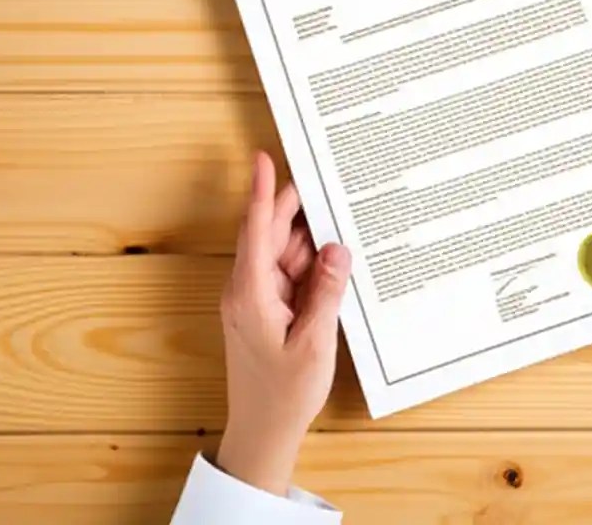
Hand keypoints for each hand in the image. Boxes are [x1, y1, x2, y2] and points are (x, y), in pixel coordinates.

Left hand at [216, 151, 351, 493]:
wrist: (263, 431)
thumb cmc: (282, 394)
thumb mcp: (314, 342)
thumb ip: (326, 291)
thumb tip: (336, 249)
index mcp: (251, 294)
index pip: (255, 229)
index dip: (261, 192)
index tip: (263, 159)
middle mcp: (248, 290)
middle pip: (272, 235)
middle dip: (298, 211)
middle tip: (328, 186)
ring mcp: (257, 300)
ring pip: (284, 254)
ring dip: (311, 244)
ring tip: (343, 228)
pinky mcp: (268, 310)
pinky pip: (290, 275)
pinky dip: (311, 267)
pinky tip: (335, 266)